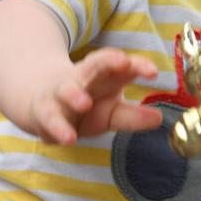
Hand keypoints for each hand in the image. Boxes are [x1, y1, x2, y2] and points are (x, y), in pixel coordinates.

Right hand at [29, 48, 162, 144]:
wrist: (41, 103)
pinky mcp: (44, 111)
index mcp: (103, 76)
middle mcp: (82, 79)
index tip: (153, 73)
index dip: (137, 66)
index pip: (122, 65)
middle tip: (123, 62)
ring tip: (84, 103)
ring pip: (67, 89)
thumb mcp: (110, 111)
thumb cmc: (86, 106)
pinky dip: (58, 127)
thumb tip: (159, 118)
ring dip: (74, 94)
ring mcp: (61, 93)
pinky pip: (50, 117)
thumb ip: (132, 115)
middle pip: (94, 65)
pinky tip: (68, 138)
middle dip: (107, 61)